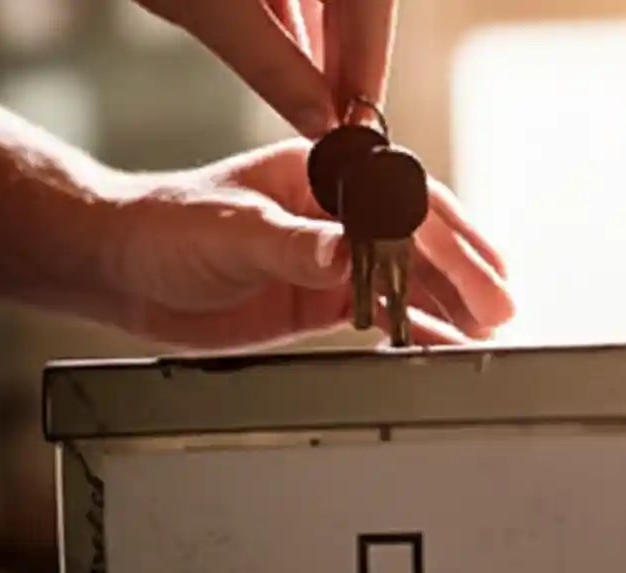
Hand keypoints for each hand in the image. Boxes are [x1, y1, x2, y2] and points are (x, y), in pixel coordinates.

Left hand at [87, 139, 512, 349]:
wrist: (122, 269)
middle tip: (503, 310)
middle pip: (417, 239)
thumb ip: (291, 244)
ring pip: (407, 277)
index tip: (480, 271)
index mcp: (318, 173)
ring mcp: (330, 258)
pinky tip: (445, 346)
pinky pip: (382, 312)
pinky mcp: (319, 298)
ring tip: (490, 333)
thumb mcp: (230, 231)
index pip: (400, 199)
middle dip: (465, 274)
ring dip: (450, 304)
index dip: (448, 236)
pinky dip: (415, 329)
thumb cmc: (166, 227)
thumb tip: (346, 255)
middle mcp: (333, 213)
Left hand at [135, 0, 396, 137]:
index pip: (372, 0)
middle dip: (348, 54)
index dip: (371, 60)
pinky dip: (295, 11)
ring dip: (322, 39)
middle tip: (339, 118)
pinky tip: (290, 54)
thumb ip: (271, 65)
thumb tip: (317, 123)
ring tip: (313, 98)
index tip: (362, 117)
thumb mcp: (211, 6)